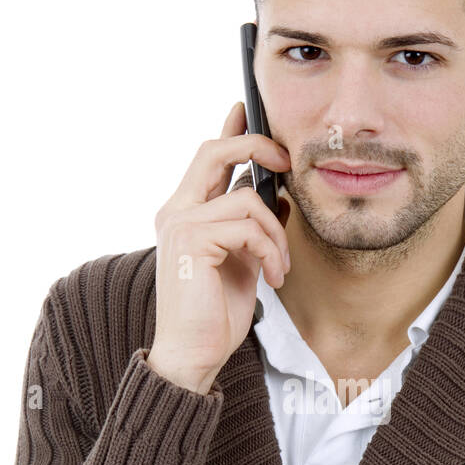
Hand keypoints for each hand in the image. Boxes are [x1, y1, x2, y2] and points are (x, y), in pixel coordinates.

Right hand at [147, 102, 291, 392]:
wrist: (194, 354)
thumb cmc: (215, 313)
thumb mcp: (245, 261)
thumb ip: (254, 227)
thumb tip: (281, 198)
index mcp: (186, 213)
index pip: (208, 158)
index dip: (231, 131)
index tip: (248, 110)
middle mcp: (176, 212)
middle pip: (215, 151)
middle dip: (257, 147)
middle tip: (287, 162)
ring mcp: (180, 224)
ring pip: (246, 197)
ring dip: (276, 232)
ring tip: (280, 266)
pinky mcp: (192, 241)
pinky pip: (248, 225)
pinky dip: (270, 249)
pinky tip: (273, 276)